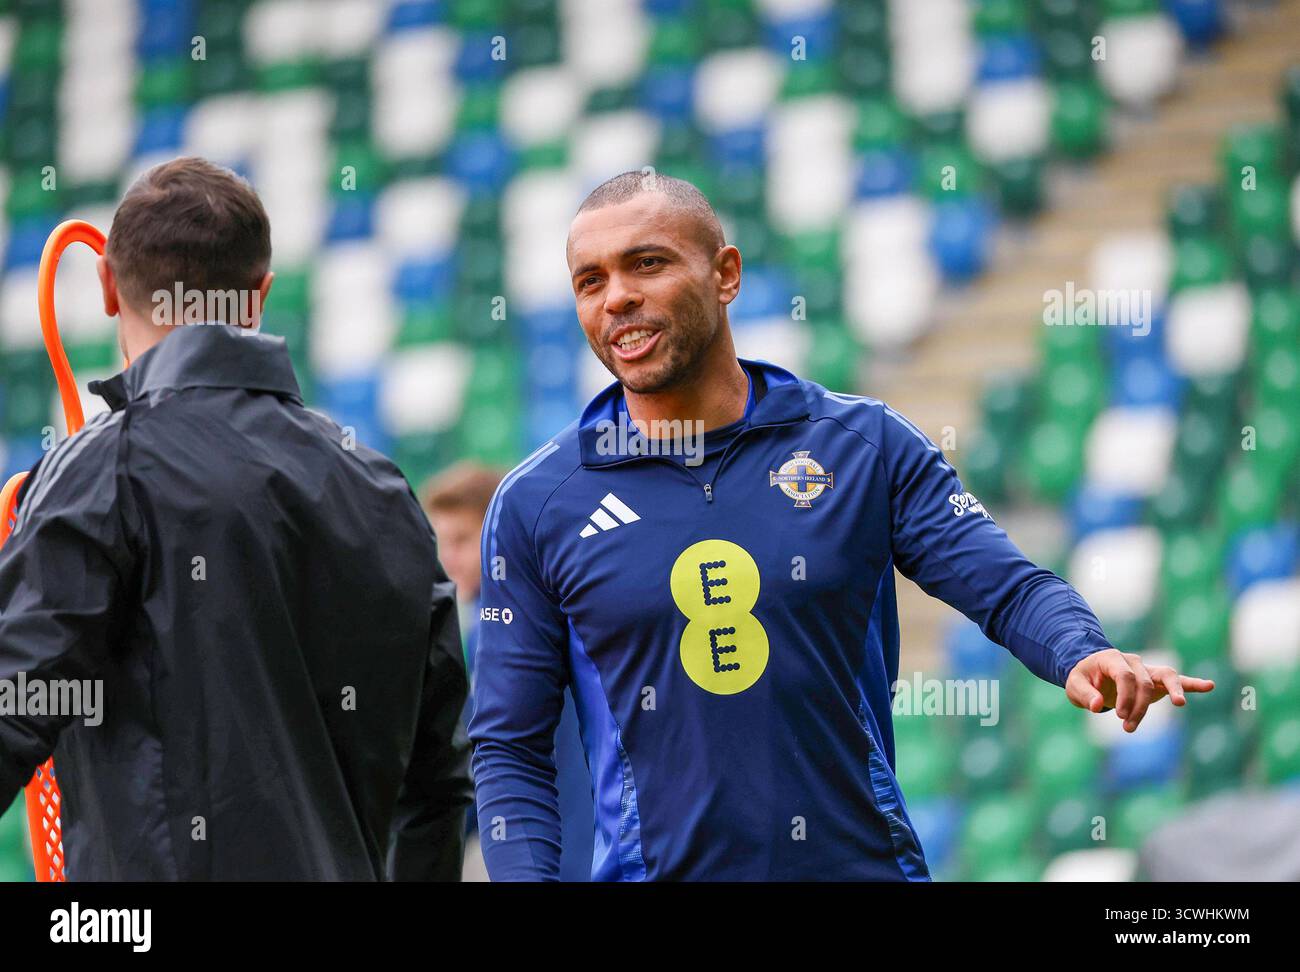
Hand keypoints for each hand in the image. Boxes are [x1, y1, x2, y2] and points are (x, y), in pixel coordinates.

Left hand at [1066, 649, 1214, 731]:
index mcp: (1112, 659)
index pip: (1125, 676)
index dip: (1126, 696)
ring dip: (1170, 694)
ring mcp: (1147, 669)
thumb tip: (1098, 704)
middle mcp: (1133, 661)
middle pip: (1144, 682)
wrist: (1092, 673)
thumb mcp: (1075, 685)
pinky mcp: (1157, 680)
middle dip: (1139, 706)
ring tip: (1179, 704)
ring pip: (1166, 677)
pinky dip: (1192, 683)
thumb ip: (1085, 694)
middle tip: (1127, 727)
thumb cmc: (1084, 679)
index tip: (1121, 716)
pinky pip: (1177, 679)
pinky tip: (1209, 686)